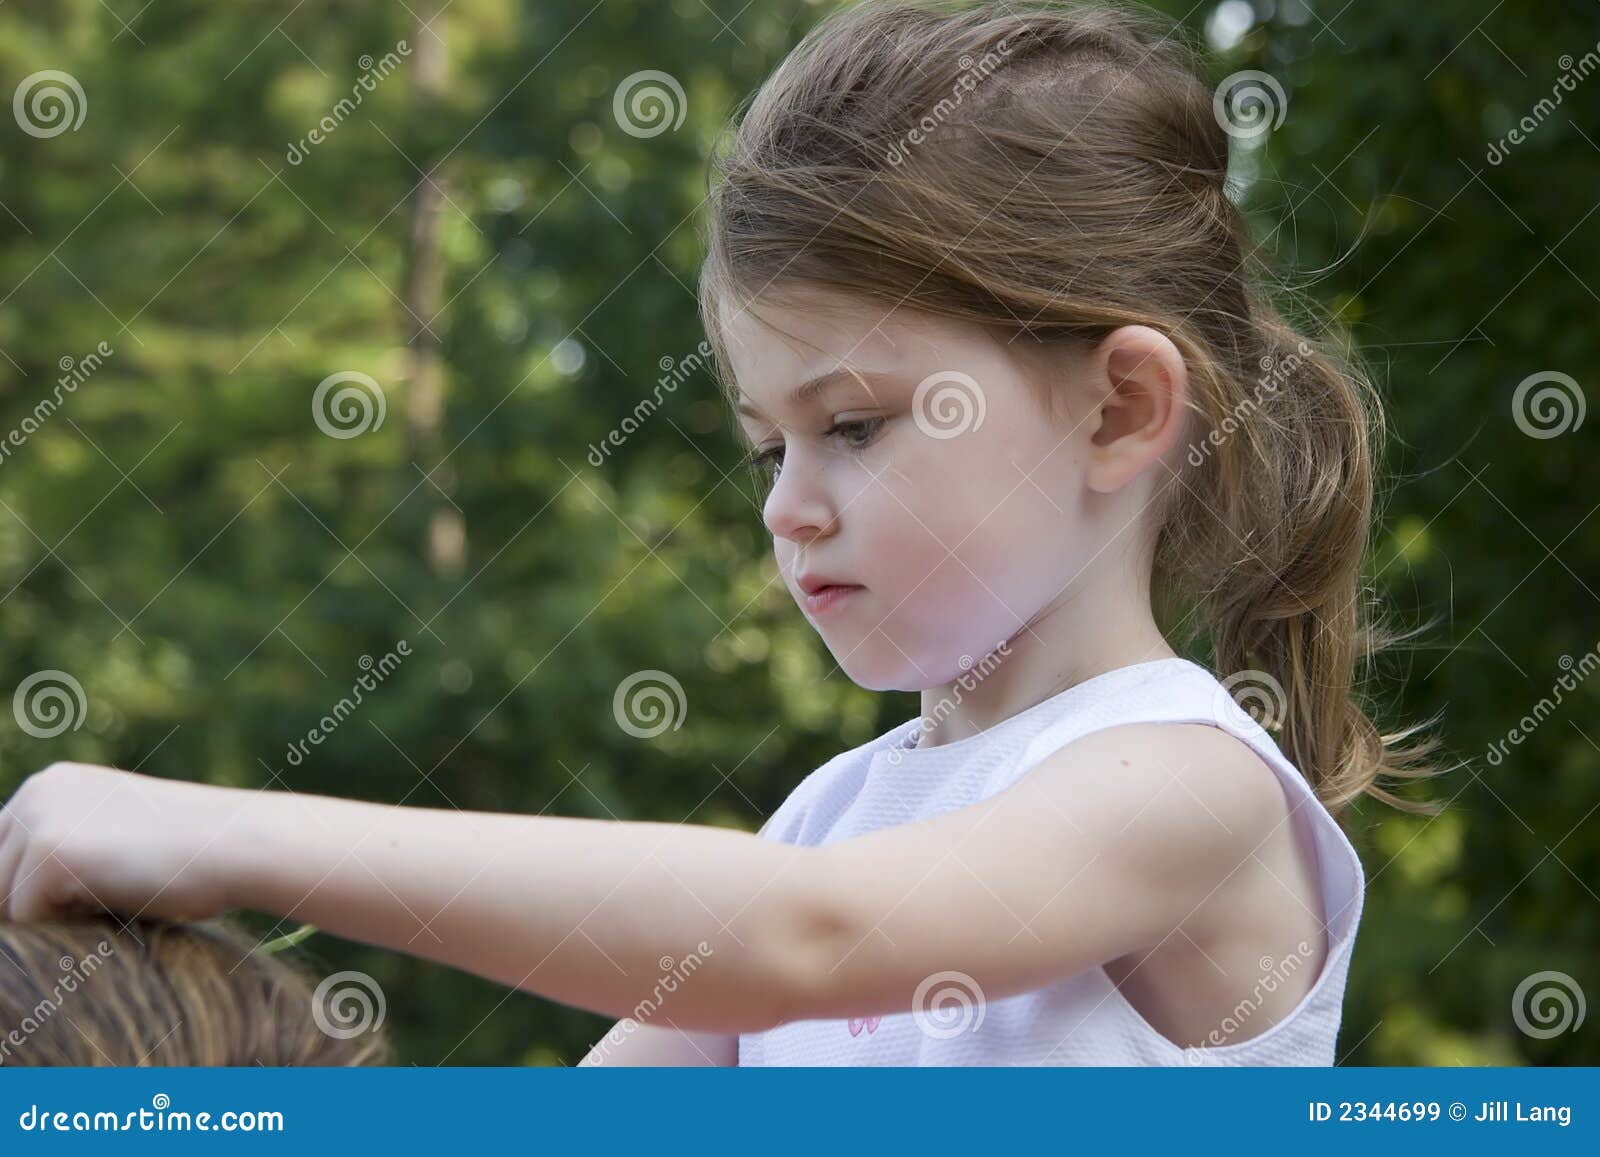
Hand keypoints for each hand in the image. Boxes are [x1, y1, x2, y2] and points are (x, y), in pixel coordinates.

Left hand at [0, 761, 242, 922]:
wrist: (239, 845)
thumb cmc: (192, 854)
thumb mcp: (114, 838)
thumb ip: (63, 855)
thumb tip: (13, 906)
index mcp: (50, 784)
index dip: (31, 891)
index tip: (89, 893)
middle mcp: (36, 790)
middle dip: (40, 904)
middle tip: (110, 891)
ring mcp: (40, 817)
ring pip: (7, 903)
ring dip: (56, 915)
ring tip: (117, 890)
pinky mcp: (48, 850)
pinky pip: (28, 919)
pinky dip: (70, 924)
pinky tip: (120, 893)